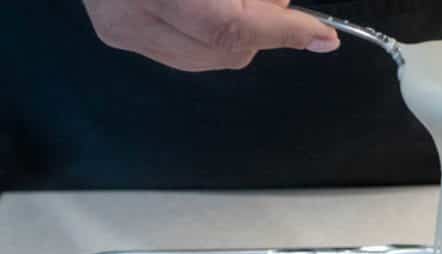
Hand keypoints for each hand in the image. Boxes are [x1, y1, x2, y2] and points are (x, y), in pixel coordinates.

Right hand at [83, 0, 339, 70]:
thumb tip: (283, 5)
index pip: (229, 25)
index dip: (282, 31)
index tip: (324, 36)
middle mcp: (132, 14)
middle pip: (225, 49)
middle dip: (264, 27)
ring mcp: (122, 30)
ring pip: (208, 60)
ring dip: (239, 32)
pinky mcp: (116, 35)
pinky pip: (184, 53)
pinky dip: (210, 33)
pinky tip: (211, 4)